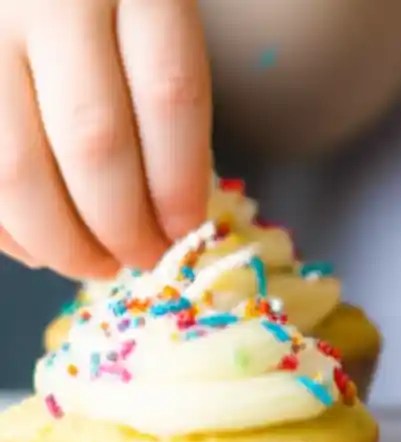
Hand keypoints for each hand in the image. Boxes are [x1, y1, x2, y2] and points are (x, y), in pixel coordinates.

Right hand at [0, 0, 211, 277]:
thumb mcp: (153, 13)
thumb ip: (164, 94)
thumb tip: (174, 216)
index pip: (169, 95)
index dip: (180, 182)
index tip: (188, 234)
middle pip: (93, 139)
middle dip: (122, 224)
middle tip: (144, 261)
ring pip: (14, 164)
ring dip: (58, 237)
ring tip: (94, 264)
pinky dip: (3, 225)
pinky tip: (35, 246)